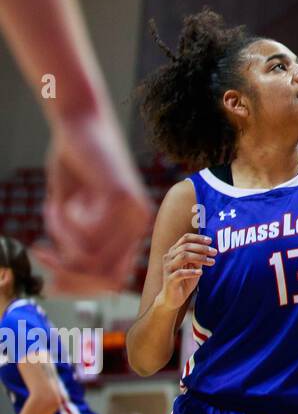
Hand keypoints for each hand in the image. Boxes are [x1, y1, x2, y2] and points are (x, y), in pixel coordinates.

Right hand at [31, 108, 154, 292]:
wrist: (80, 124)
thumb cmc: (74, 166)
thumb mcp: (71, 214)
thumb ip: (72, 247)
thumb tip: (61, 284)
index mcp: (132, 231)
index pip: (113, 281)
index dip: (79, 289)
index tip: (50, 281)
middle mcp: (140, 225)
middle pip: (104, 279)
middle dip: (68, 274)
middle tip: (40, 253)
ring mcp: (135, 213)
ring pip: (90, 259)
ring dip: (61, 240)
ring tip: (52, 210)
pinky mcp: (121, 199)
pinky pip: (86, 236)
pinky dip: (63, 226)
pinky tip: (60, 202)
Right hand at [159, 233, 213, 310]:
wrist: (173, 298)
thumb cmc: (185, 280)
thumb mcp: (194, 266)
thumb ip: (199, 257)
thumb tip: (209, 248)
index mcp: (174, 252)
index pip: (185, 238)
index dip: (198, 238)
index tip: (210, 241)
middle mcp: (169, 257)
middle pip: (185, 246)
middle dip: (202, 248)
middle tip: (215, 252)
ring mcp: (168, 268)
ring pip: (183, 256)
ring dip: (199, 257)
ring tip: (211, 262)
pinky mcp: (169, 280)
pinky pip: (180, 273)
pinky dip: (191, 272)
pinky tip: (200, 273)